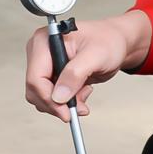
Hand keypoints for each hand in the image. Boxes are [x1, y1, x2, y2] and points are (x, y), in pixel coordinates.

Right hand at [24, 10, 152, 122]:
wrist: (117, 43)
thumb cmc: (108, 40)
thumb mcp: (96, 55)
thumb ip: (75, 74)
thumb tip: (59, 96)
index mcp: (45, 41)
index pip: (36, 78)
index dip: (49, 98)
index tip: (66, 112)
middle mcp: (40, 53)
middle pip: (35, 90)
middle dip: (58, 104)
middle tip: (80, 107)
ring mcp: (46, 65)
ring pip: (43, 97)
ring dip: (64, 103)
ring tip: (85, 91)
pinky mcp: (53, 75)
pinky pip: (52, 97)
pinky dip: (68, 101)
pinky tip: (83, 90)